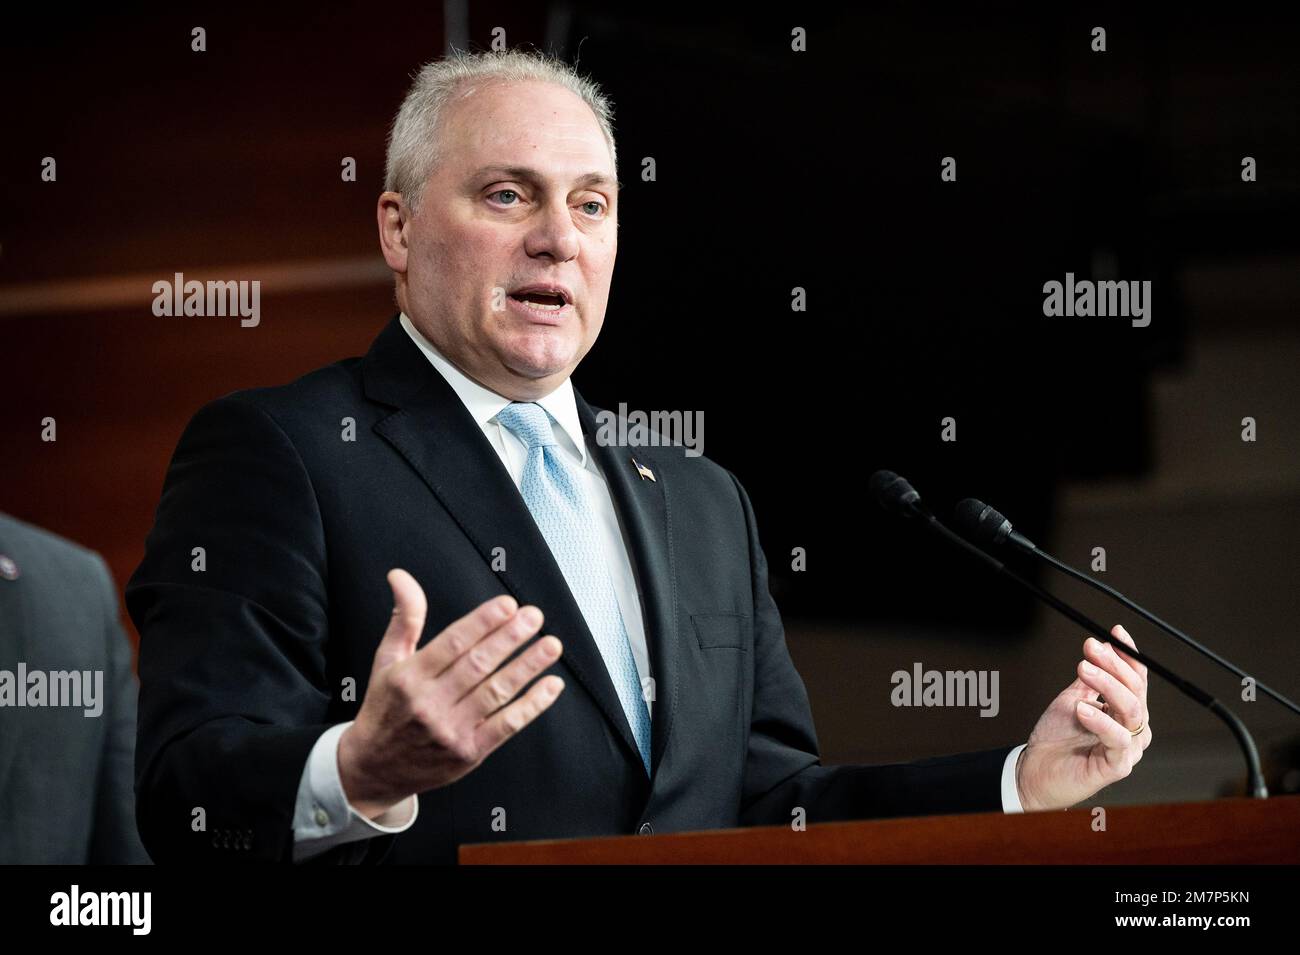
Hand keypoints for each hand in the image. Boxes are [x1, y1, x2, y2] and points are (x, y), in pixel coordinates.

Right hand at [338, 569, 564, 817]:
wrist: (375, 768)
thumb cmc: (385, 708)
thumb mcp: (386, 661)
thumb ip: (404, 618)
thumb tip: (401, 577)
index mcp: (409, 677)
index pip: (453, 643)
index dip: (483, 622)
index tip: (507, 605)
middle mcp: (429, 703)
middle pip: (478, 665)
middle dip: (510, 638)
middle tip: (534, 617)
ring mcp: (451, 730)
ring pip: (496, 692)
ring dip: (527, 667)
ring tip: (550, 646)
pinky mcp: (469, 752)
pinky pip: (506, 725)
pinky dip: (532, 705)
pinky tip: (550, 686)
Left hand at [1016, 624, 1152, 811]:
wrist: (1035, 771)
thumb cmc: (1056, 740)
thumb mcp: (1071, 699)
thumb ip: (1089, 680)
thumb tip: (1102, 649)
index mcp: (1124, 712)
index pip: (1135, 678)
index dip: (1128, 654)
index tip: (1114, 632)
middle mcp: (1132, 728)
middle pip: (1135, 690)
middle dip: (1113, 664)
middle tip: (1091, 648)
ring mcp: (1127, 748)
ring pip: (1130, 709)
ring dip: (1107, 684)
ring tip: (1084, 669)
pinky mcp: (1117, 766)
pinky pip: (1117, 740)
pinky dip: (1100, 721)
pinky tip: (1082, 708)